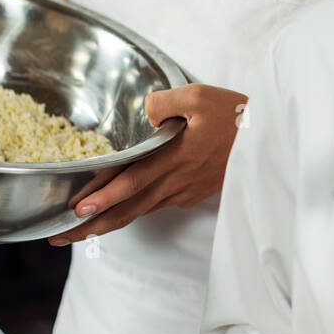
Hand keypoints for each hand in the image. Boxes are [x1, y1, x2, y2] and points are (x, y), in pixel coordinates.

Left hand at [48, 83, 246, 244]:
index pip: (132, 182)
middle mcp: (178, 182)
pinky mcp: (195, 193)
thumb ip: (165, 102)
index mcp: (176, 158)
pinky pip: (158, 204)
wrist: (273, 140)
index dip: (104, 197)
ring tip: (81, 230)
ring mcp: (186, 192)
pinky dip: (133, 210)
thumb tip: (146, 112)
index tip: (77, 210)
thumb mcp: (201, 96)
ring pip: (141, 211)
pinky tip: (120, 210)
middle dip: (92, 225)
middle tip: (60, 237)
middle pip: (129, 209)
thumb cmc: (239, 116)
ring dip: (109, 222)